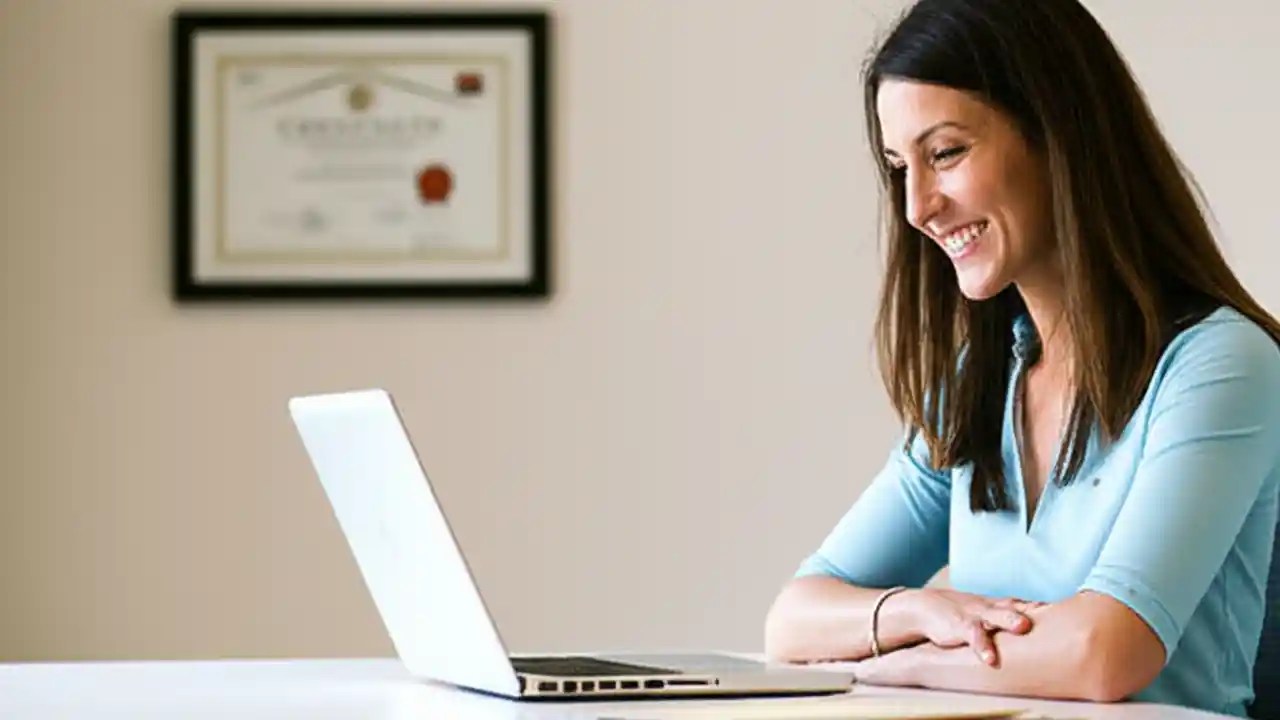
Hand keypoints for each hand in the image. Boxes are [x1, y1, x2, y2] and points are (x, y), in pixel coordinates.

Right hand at [896, 588, 1044, 666]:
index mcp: (998, 605)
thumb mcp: (985, 612)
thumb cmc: (959, 613)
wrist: (923, 608)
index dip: (1043, 605)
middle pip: (1014, 606)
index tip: (1068, 604)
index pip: (1025, 603)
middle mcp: (990, 608)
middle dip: (1034, 607)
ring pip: (995, 616)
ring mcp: (976, 616)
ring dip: (1009, 620)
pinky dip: (982, 647)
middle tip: (1051, 608)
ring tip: (1023, 626)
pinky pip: (974, 637)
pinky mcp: (960, 627)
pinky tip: (990, 660)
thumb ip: (1007, 617)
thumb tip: (1036, 623)